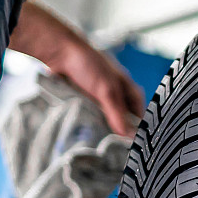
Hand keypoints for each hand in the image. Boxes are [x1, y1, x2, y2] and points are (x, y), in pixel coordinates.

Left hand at [8, 0, 144, 136]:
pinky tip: (84, 130)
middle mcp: (116, 95)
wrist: (59, 52)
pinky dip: (88, 122)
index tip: (129, 146)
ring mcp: (100, 98)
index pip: (139, 117)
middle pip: (121, 121)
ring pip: (105, 120)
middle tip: (111, 146)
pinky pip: (90, 116)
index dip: (135, 131)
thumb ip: (117, 113)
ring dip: (100, 127)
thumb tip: (128, 135)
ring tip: (98, 140)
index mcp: (129, 90)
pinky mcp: (85, 100)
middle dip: (116, 131)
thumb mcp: (106, 90)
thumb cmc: (87, 63)